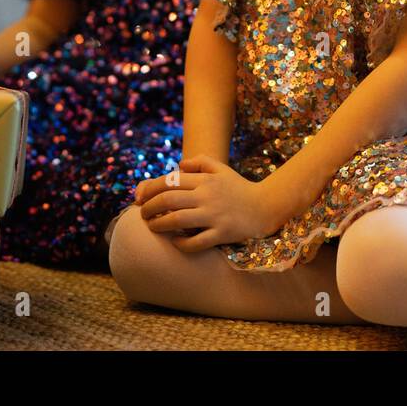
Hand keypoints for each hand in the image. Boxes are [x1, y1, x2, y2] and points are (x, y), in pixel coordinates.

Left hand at [132, 155, 285, 252]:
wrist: (266, 206)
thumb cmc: (240, 187)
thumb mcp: (221, 169)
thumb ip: (200, 161)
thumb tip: (178, 165)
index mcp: (205, 180)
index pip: (170, 181)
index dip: (149, 189)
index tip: (140, 198)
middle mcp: (207, 196)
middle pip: (169, 199)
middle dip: (150, 207)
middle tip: (142, 214)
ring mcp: (214, 216)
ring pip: (177, 220)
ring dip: (159, 224)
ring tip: (152, 226)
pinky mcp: (222, 234)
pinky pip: (196, 242)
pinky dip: (181, 243)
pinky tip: (175, 242)